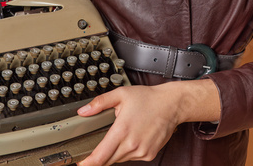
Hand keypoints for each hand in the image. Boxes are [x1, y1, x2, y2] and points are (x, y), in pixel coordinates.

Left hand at [75, 79, 219, 164]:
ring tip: (120, 135)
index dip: (89, 162)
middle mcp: (132, 144)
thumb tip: (82, 112)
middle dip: (100, 157)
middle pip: (108, 160)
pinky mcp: (149, 155)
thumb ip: (99, 103)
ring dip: (114, 153)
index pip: (101, 155)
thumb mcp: (120, 94)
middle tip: (94, 149)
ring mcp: (142, 152)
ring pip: (120, 159)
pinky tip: (131, 139)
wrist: (171, 104)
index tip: (81, 163)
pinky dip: (127, 152)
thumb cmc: (147, 98)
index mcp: (122, 130)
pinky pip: (132, 158)